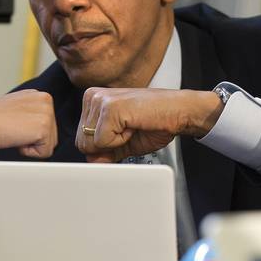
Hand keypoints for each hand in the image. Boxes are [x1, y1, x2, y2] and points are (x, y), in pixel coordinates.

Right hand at [0, 89, 57, 157]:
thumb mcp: (15, 107)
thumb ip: (30, 112)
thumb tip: (35, 126)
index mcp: (39, 95)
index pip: (46, 124)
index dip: (29, 131)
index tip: (13, 124)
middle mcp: (46, 100)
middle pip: (51, 134)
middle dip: (32, 139)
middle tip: (12, 129)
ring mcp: (46, 113)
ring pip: (49, 144)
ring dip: (31, 145)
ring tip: (13, 132)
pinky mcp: (44, 128)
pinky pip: (45, 153)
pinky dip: (29, 152)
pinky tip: (15, 139)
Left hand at [77, 87, 221, 162]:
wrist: (178, 112)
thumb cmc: (154, 123)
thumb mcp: (123, 143)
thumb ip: (103, 152)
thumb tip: (91, 163)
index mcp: (93, 102)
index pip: (82, 140)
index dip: (103, 148)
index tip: (123, 133)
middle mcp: (93, 97)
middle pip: (83, 143)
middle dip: (107, 147)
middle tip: (128, 130)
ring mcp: (100, 100)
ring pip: (91, 143)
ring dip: (115, 143)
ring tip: (131, 127)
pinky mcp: (109, 108)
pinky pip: (102, 141)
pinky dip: (121, 141)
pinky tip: (133, 125)